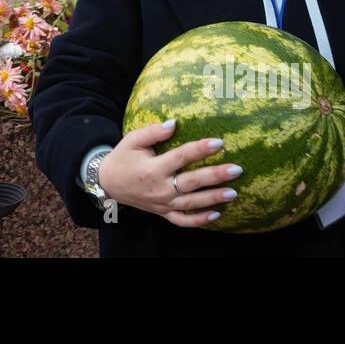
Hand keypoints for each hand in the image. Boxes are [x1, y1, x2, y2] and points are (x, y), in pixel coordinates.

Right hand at [98, 121, 241, 227]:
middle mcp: (159, 188)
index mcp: (152, 168)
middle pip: (191, 182)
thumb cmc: (123, 158)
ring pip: (192, 203)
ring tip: (234, 193)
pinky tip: (216, 214)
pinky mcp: (163, 213)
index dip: (200, 149)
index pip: (181, 157)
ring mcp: (162, 204)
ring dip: (213, 199)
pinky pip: (183, 220)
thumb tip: (174, 122)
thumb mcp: (132, 140)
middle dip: (215, 176)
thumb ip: (153, 131)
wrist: (108, 183)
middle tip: (236, 169)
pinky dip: (199, 220)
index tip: (219, 143)